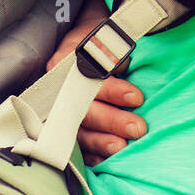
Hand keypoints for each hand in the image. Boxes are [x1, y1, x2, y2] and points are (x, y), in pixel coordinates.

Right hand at [47, 0, 145, 165]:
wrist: (80, 38)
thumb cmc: (98, 38)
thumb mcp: (104, 35)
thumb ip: (114, 50)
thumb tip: (126, 65)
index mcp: (68, 62)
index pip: (91, 79)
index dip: (113, 90)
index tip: (137, 98)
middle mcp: (58, 87)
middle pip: (84, 108)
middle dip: (112, 121)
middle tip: (138, 129)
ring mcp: (55, 108)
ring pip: (76, 129)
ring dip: (100, 141)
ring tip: (122, 149)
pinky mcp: (59, 124)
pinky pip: (71, 144)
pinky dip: (88, 153)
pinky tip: (104, 160)